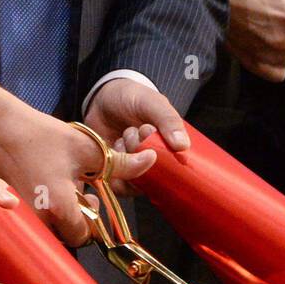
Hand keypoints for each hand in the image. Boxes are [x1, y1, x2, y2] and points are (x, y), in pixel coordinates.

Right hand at [0, 81, 154, 246]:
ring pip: (48, 231)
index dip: (92, 221)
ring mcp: (19, 220)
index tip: (91, 200)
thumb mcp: (86, 148)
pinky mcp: (6, 214)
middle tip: (79, 192)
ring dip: (58, 216)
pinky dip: (39, 212)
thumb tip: (152, 161)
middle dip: (76, 219)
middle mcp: (38, 221)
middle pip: (65, 237)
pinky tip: (40, 189)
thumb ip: (121, 163)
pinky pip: (30, 224)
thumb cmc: (41, 136)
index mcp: (60, 207)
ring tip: (60, 188)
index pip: (84, 237)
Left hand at [85, 77, 189, 193]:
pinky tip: (114, 145)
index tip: (148, 130)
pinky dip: (114, 168)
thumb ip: (169, 120)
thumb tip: (183, 146)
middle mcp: (154, 161)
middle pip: (154, 174)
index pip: (175, 166)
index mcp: (169, 146)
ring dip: (127, 158)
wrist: (101, 97)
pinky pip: (119, 186)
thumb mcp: (152, 102)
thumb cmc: (131, 97)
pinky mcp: (117, 175)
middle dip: (140, 151)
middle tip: (134, 130)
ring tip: (123, 135)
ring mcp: (135, 169)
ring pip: (136, 180)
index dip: (161, 152)